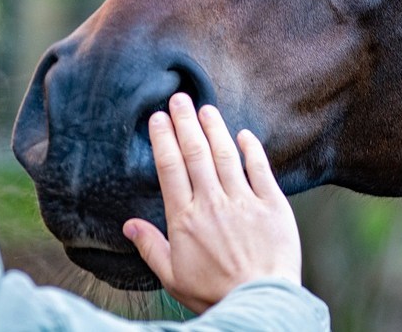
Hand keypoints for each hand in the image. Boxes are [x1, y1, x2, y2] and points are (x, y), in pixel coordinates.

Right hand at [122, 93, 301, 313]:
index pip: (170, 169)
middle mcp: (212, 203)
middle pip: (195, 153)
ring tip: (205, 108)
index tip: (158, 119)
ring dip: (214, 128)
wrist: (259, 303)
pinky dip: (252, 150)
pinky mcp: (272, 206)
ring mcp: (243, 202)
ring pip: (225, 155)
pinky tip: (243, 134)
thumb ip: (151, 247)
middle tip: (178, 98)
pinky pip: (260, 170)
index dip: (163, 139)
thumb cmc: (214, 294)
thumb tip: (128, 225)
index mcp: (185, 219)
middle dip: (185, 122)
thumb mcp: (173, 276)